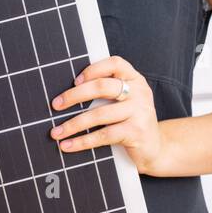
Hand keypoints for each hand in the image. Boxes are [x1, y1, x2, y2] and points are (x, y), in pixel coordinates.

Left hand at [48, 56, 166, 174]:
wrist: (156, 148)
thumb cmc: (131, 122)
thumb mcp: (124, 102)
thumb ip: (106, 92)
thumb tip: (67, 93)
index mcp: (135, 79)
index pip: (115, 63)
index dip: (93, 69)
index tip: (74, 81)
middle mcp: (139, 92)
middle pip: (102, 87)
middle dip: (74, 95)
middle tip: (56, 105)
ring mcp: (140, 112)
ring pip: (99, 114)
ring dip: (73, 124)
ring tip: (56, 132)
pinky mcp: (136, 132)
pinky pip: (104, 135)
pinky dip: (82, 141)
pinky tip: (68, 145)